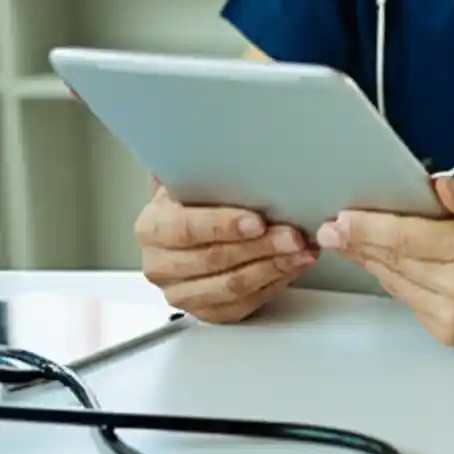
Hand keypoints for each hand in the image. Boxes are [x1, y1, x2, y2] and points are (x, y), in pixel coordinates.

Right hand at [135, 184, 316, 322]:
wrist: (198, 230)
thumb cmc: (199, 203)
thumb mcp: (194, 178)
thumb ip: (201, 167)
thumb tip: (222, 142)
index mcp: (152, 228)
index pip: (186, 229)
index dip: (223, 226)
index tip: (257, 221)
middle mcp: (160, 265)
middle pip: (214, 259)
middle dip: (260, 247)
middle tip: (293, 235)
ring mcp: (182, 293)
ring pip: (232, 286)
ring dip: (273, 267)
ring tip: (301, 251)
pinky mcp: (207, 312)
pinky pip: (244, 304)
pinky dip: (274, 284)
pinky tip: (293, 266)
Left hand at [316, 178, 453, 345]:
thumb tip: (434, 187)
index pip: (406, 238)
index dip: (367, 228)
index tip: (341, 221)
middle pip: (394, 263)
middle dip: (359, 245)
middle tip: (332, 230)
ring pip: (398, 286)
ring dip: (372, 264)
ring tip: (352, 244)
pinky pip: (412, 303)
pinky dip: (397, 283)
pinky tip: (388, 265)